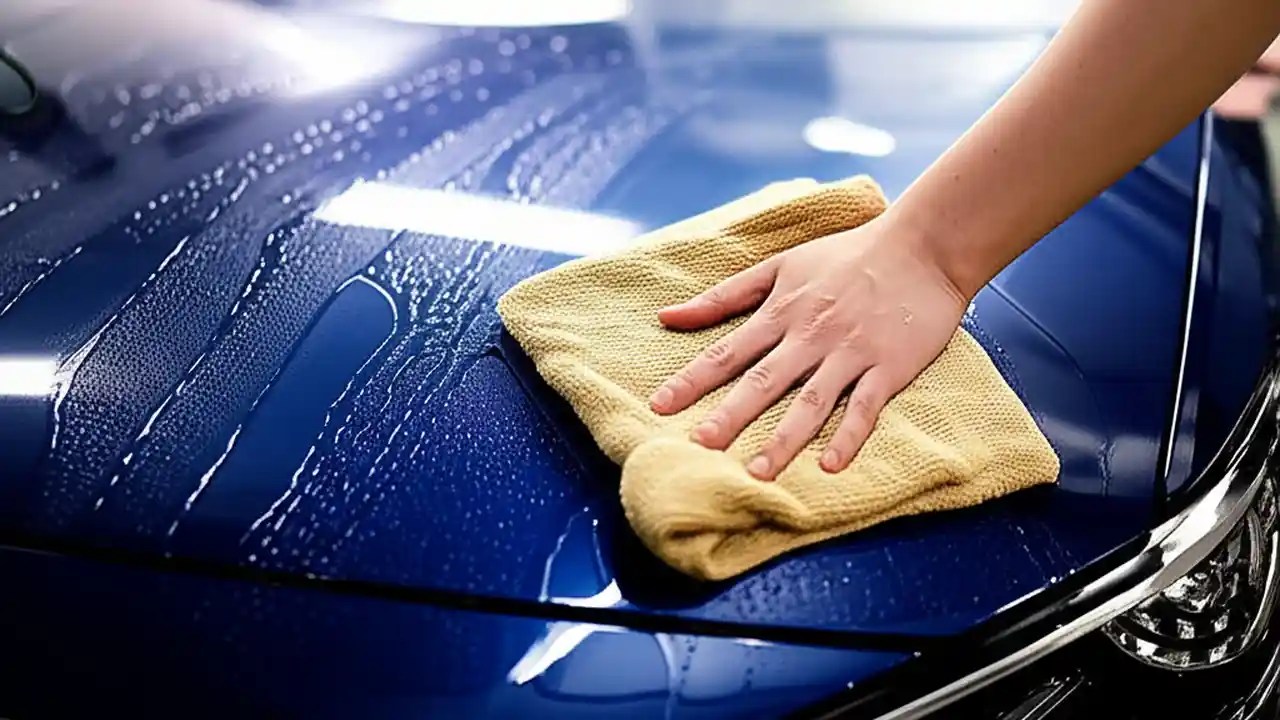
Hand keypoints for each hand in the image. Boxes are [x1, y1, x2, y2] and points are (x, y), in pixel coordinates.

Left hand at [648, 217, 967, 480]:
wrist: (923, 246)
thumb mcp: (780, 266)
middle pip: (764, 380)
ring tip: (758, 473)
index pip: (727, 351)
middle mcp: (811, 335)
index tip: (659, 405)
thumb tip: (666, 316)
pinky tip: (829, 465)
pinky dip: (849, 435)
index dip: (692, 378)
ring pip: (812, 401)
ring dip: (785, 438)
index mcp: (782, 312)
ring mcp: (851, 352)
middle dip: (731, 414)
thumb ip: (724, 296)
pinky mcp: (889, 367)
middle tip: (700, 445)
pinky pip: (866, 407)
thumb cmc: (847, 255)